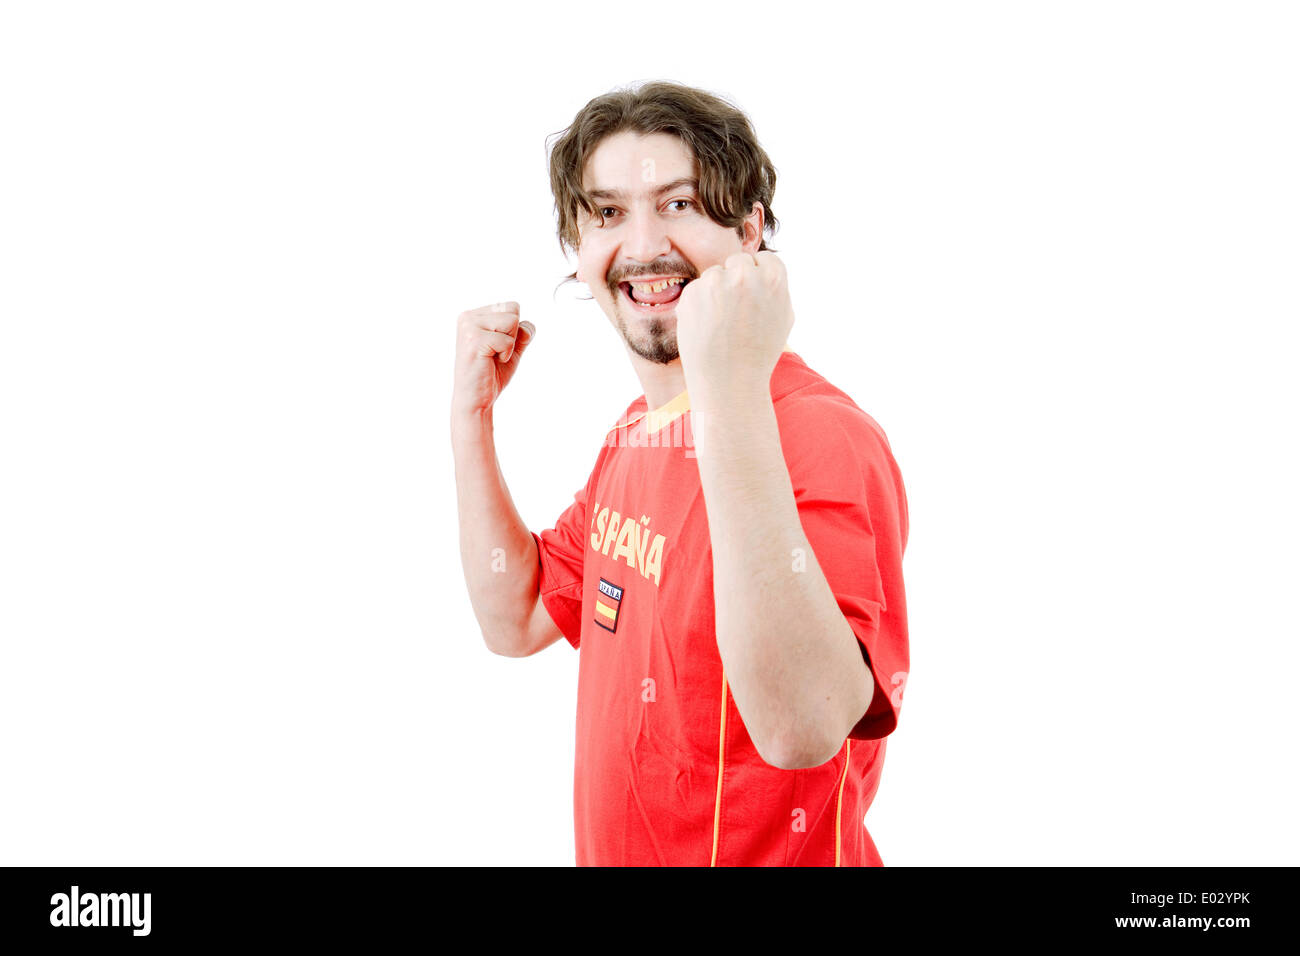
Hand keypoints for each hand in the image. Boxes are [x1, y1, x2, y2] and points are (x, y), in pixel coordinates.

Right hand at [452, 302, 535, 420]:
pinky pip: (508, 340)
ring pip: (512, 321)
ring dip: (509, 344)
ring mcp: (469, 327)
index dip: (514, 330)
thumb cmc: (490, 375)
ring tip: (492, 356)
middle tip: (495, 352)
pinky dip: (506, 354)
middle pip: (513, 310)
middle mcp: (468, 317)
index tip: (497, 346)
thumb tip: (528, 325)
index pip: (511, 306)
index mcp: (474, 316)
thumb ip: (522, 334)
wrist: (476, 399)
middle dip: (512, 335)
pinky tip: (490, 361)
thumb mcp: (512, 350)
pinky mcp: (474, 340)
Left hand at [675, 251, 793, 400]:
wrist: (729, 382)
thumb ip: (775, 288)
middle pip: (737, 261)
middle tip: (735, 312)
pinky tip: (707, 328)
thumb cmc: (759, 354)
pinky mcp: (691, 293)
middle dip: (735, 280)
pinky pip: (696, 291)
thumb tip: (764, 269)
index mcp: (773, 277)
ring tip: (721, 325)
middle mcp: (744, 274)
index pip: (763, 260)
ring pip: (714, 275)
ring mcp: (715, 282)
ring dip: (715, 292)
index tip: (753, 299)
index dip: (757, 279)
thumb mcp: (783, 318)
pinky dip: (698, 305)